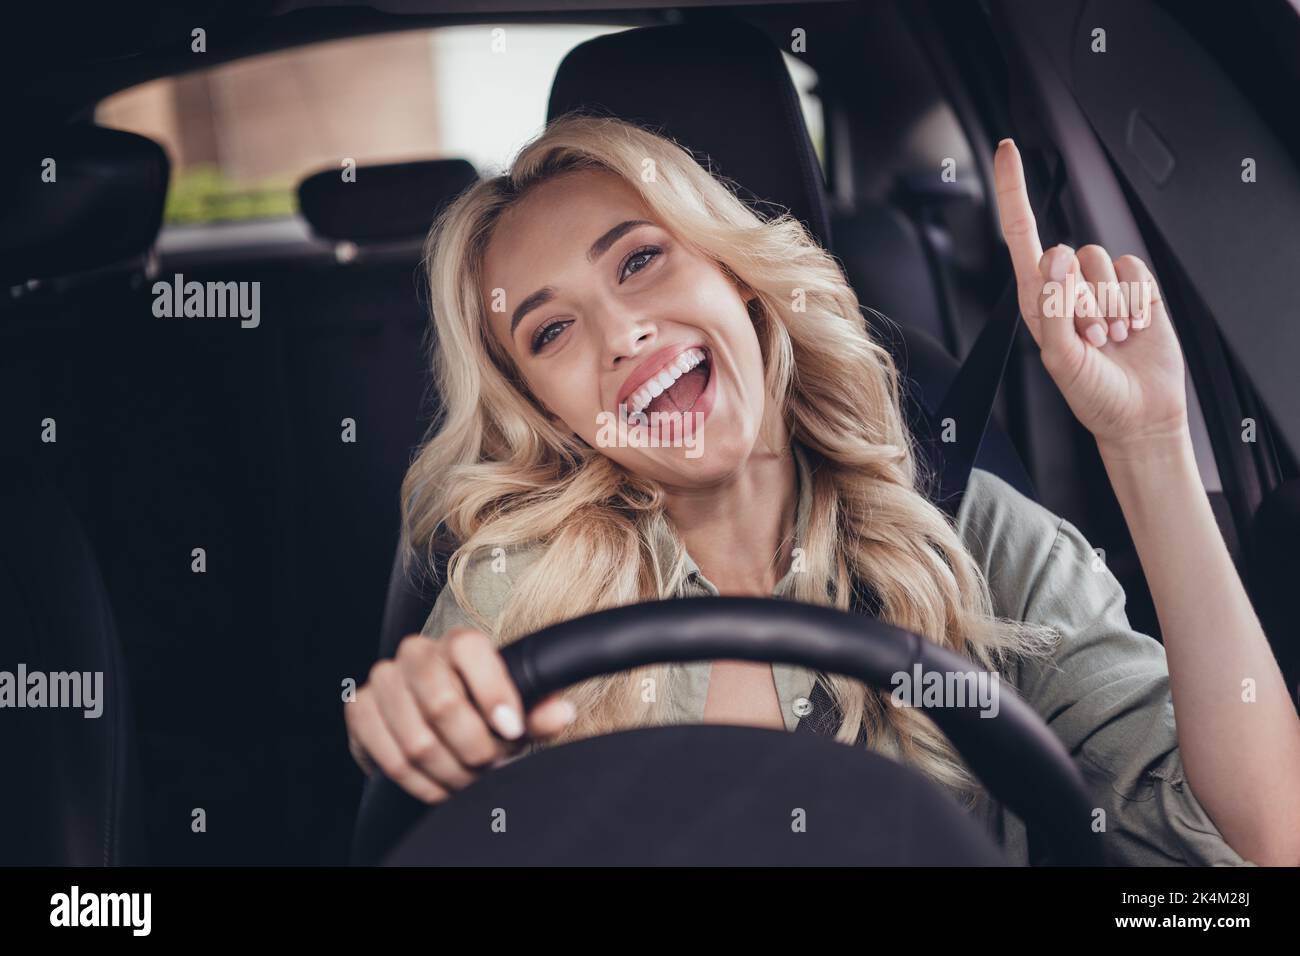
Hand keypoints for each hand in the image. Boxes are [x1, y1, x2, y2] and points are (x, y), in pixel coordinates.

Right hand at [344, 627, 575, 802]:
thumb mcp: (517, 711)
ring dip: (448, 772)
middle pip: (442, 704)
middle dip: (473, 747)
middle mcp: (417, 652)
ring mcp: (384, 678)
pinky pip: (388, 757)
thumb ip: (539, 711)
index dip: (493, 693)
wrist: (435, 720)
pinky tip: (438, 784)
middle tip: (489, 765)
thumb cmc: (481, 711)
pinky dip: (419, 782)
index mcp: (459, 642)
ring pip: (416, 740)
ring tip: (467, 779)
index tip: (512, 729)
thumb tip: (560, 713)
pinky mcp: (360, 708)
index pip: (471, 652)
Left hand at [993, 139, 1189, 455]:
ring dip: (1110, 303)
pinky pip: (1134, 268)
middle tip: (1089, 338)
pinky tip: (1132, 330)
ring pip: (1102, 259)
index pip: (1020, 233)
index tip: (1007, 149)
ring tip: (1110, 338)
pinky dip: (1136, 299)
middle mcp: (1066, 287)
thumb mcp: (1061, 360)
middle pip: (1069, 252)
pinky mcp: (1136, 289)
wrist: (1139, 415)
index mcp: (1036, 298)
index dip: (1013, 189)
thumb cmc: (1092, 395)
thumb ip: (1055, 308)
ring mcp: (1102, 287)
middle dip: (1083, 297)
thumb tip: (1057, 258)